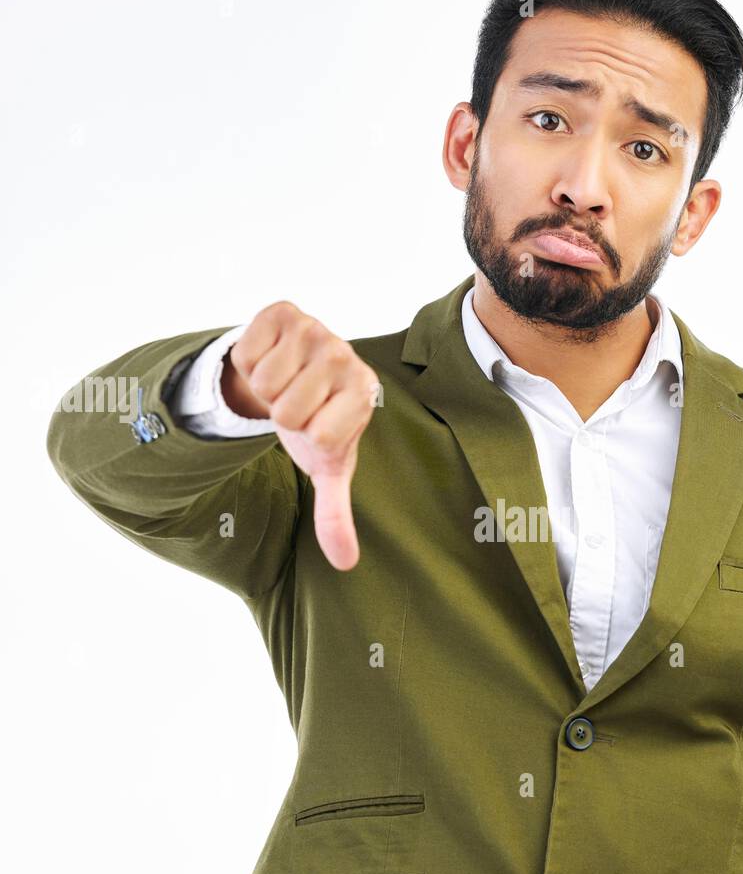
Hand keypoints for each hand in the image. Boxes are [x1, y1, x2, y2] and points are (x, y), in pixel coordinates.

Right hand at [224, 301, 378, 569]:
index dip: (305, 439)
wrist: (295, 375)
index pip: (318, 434)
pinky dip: (249, 362)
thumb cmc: (315, 424)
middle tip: (295, 405)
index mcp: (364, 393)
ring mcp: (316, 328)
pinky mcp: (284, 310)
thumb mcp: (326, 468)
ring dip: (265, 388)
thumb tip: (345, 563)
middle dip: (282, 415)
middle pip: (286, 409)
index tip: (315, 429)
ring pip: (265, 380)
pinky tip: (269, 360)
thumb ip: (335, 513)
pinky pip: (247, 349)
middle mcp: (346, 356)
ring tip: (284, 385)